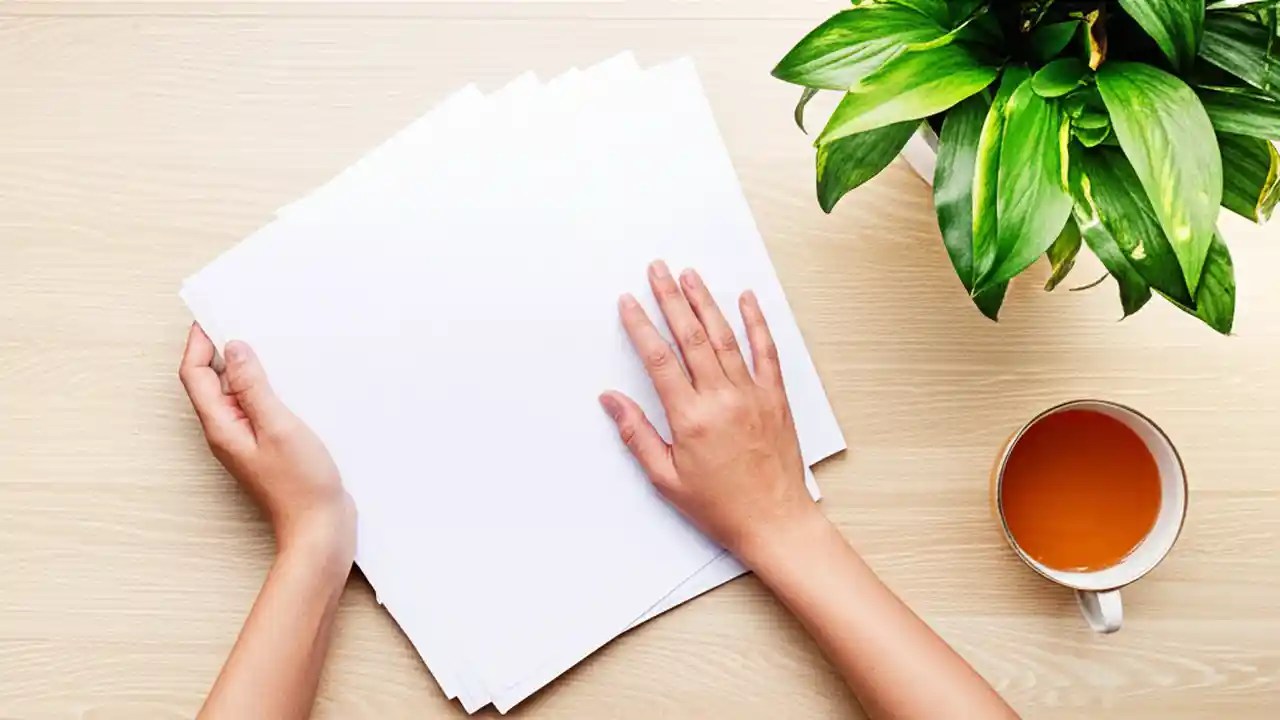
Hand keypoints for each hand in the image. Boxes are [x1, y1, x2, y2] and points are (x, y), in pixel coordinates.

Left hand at [179, 323, 354, 558]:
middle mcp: (227, 433)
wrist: (318, 529)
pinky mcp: (267, 446)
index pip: (196, 375)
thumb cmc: (300, 485)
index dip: (199, 343)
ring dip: (244, 368)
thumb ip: (254, 387)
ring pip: (235, 394)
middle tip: (237, 320)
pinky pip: (256, 408)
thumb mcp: (278, 426)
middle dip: (219, 350)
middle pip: (210, 382)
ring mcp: (247, 441)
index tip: (212, 316)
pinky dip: (263, 388)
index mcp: (222, 427)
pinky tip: (286, 381)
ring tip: (264, 343)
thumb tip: (235, 349)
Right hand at [599, 261, 819, 560]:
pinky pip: (765, 351)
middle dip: (670, 299)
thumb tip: (611, 400)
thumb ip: (637, 434)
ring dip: (705, 302)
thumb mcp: (666, 478)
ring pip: (724, 336)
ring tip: (689, 276)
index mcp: (690, 418)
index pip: (659, 359)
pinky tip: (746, 299)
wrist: (775, 522)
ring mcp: (751, 394)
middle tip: (657, 270)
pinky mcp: (775, 397)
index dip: (641, 326)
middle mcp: (721, 398)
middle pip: (690, 336)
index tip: (628, 302)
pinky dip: (756, 322)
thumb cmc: (720, 507)